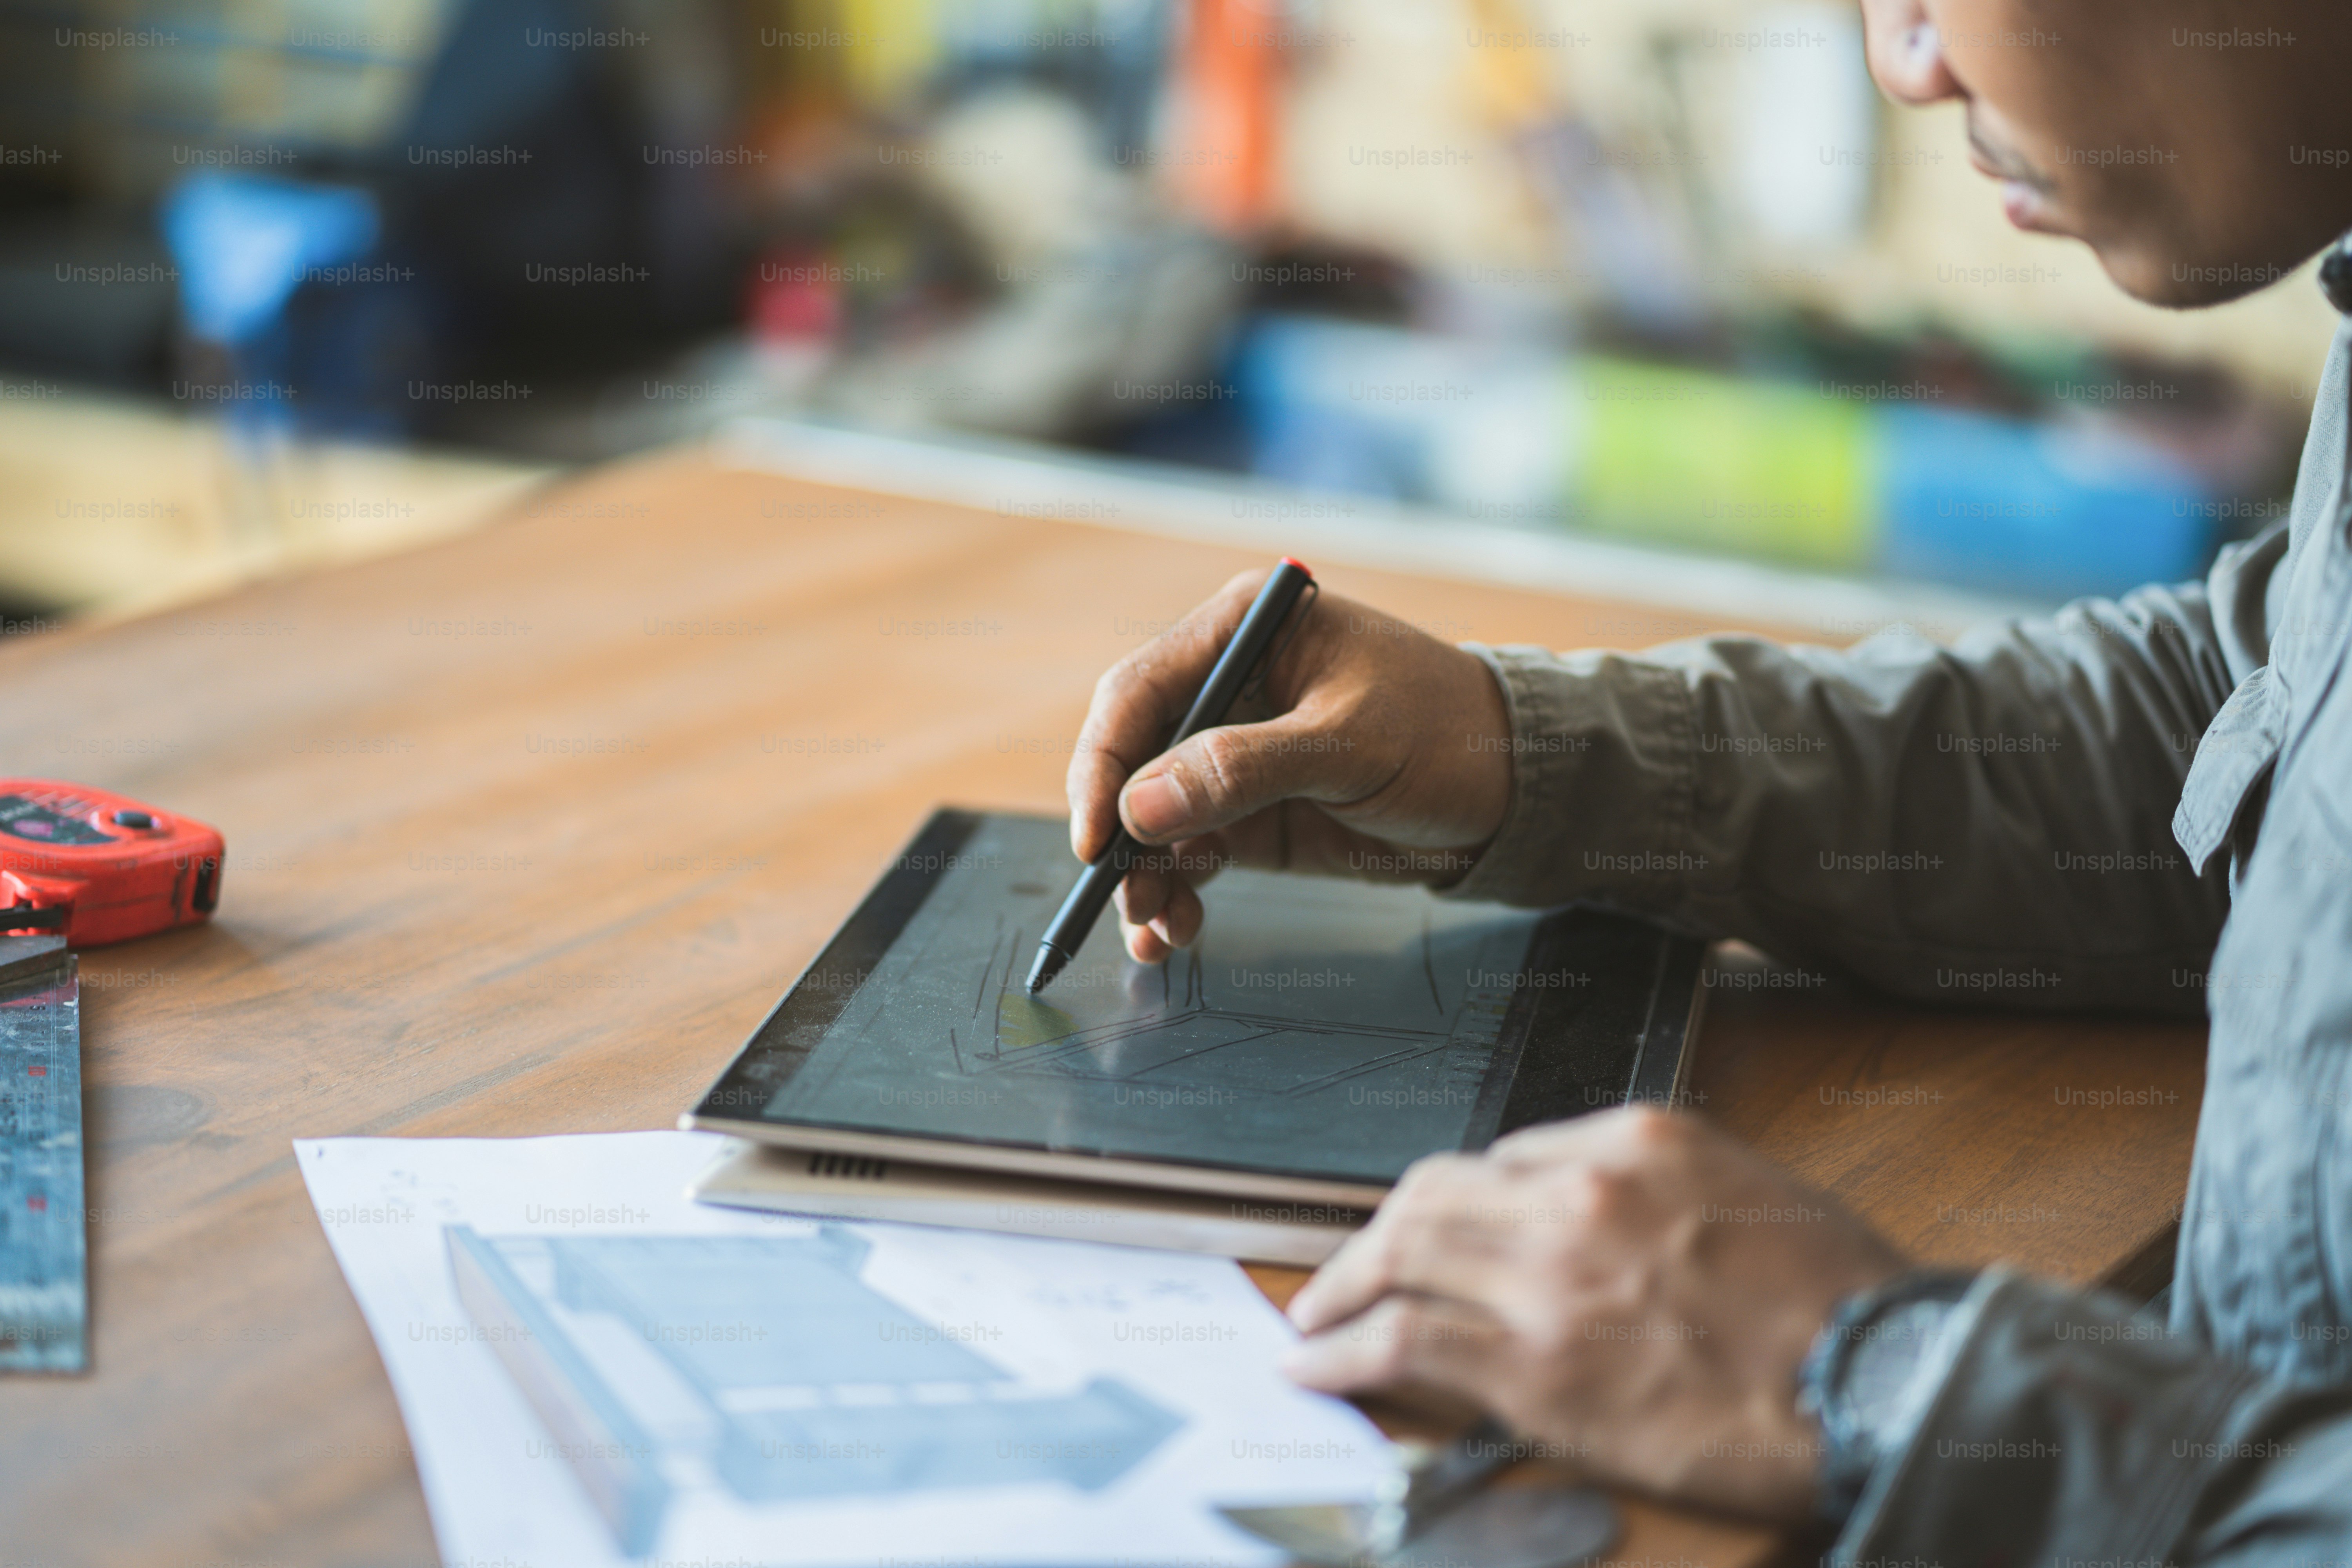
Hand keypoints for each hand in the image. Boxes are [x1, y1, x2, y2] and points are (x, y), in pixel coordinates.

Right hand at [1067, 570, 1512, 962]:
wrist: (1513, 787)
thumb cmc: (1445, 732)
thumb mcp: (1347, 743)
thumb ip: (1244, 769)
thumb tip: (1142, 806)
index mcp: (1243, 632)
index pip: (1139, 692)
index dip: (1105, 764)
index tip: (1096, 834)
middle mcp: (1226, 689)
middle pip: (1134, 760)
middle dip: (1121, 834)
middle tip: (1124, 895)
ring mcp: (1233, 757)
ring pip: (1154, 818)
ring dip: (1144, 877)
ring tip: (1155, 930)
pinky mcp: (1251, 814)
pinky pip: (1190, 854)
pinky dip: (1175, 892)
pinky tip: (1174, 930)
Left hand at [1282, 1107, 1905, 1519]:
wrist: (1890, 1377)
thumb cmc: (1846, 1302)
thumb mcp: (1754, 1197)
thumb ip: (1663, 1194)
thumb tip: (1600, 1222)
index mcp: (1637, 1140)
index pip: (1505, 1157)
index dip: (1458, 1206)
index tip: (1434, 1237)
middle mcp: (1582, 1190)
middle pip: (1432, 1193)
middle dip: (1377, 1235)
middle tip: (1343, 1273)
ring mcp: (1554, 1274)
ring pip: (1403, 1252)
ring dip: (1343, 1286)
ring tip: (1313, 1318)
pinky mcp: (1538, 1364)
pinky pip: (1405, 1341)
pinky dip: (1346, 1350)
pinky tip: (1319, 1365)